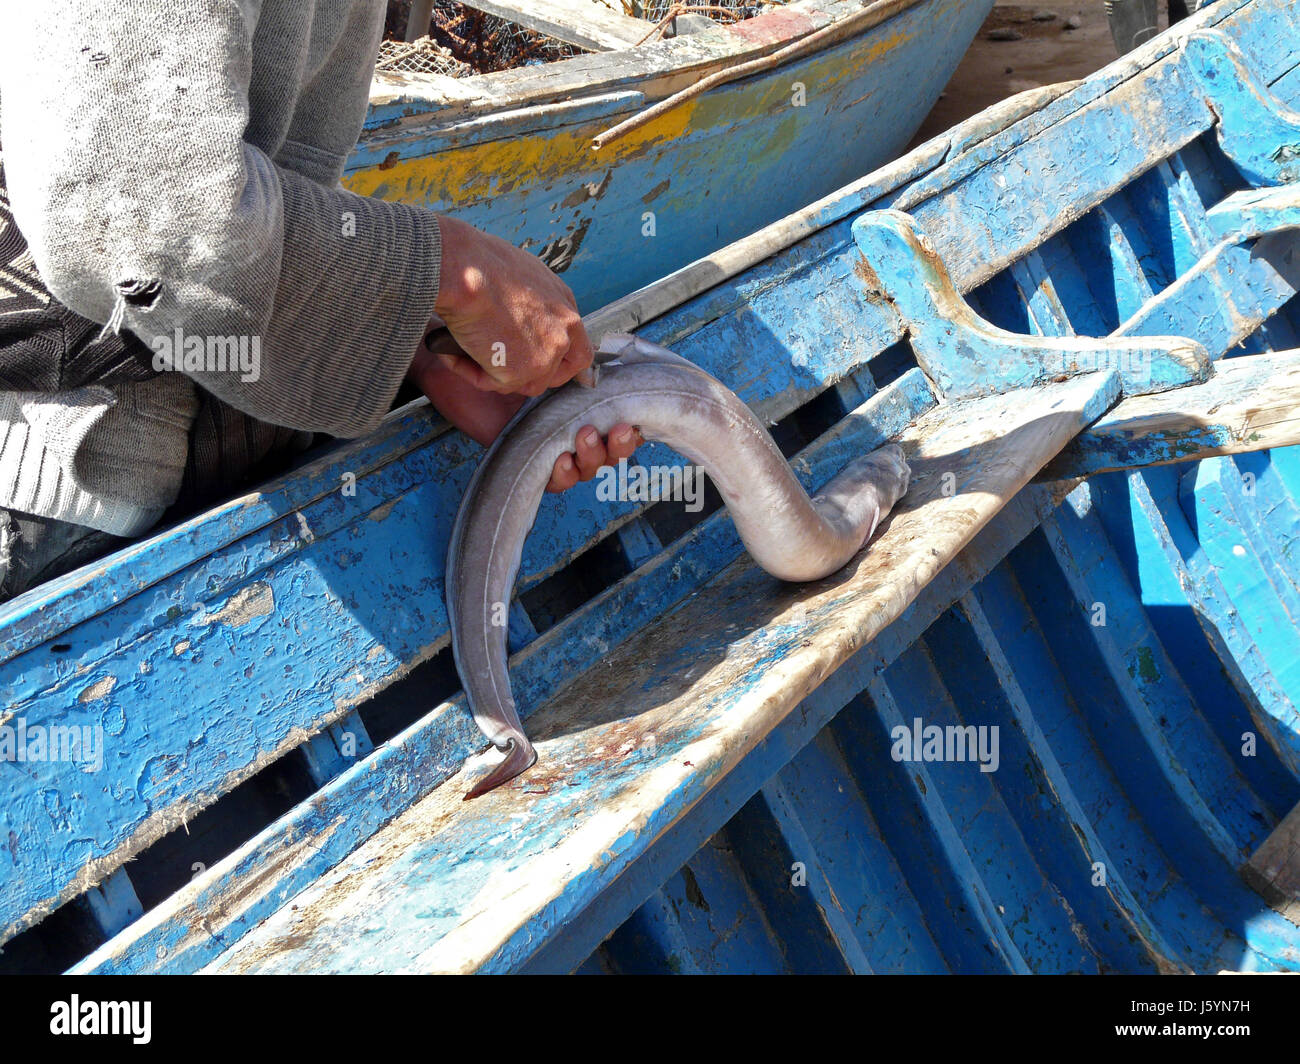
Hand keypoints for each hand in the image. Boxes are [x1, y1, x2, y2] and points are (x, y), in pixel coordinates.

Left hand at [408, 337, 642, 492]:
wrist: (449, 347)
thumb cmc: (491, 333)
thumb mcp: (541, 338)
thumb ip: (571, 354)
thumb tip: (596, 373)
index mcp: (575, 391)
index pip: (613, 417)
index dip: (626, 424)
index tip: (629, 419)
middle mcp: (562, 416)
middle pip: (604, 445)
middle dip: (617, 444)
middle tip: (615, 432)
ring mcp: (543, 436)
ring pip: (584, 464)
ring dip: (593, 457)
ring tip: (585, 439)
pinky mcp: (520, 453)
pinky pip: (550, 480)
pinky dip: (563, 475)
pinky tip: (562, 460)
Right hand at [430, 214, 593, 395]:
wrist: (464, 270)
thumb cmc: (482, 264)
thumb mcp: (525, 277)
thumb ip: (534, 305)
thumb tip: (521, 320)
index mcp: (565, 308)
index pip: (578, 351)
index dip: (559, 363)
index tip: (540, 364)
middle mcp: (562, 333)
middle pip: (556, 375)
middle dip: (528, 376)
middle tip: (498, 366)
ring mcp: (544, 355)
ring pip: (523, 383)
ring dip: (497, 374)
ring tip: (468, 351)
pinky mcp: (518, 371)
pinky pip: (492, 382)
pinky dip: (470, 371)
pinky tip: (453, 354)